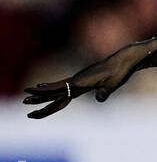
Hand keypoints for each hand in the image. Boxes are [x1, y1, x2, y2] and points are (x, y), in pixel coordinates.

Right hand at [24, 42, 148, 118]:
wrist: (126, 58)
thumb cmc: (121, 71)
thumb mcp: (114, 83)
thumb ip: (104, 92)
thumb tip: (99, 99)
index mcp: (81, 81)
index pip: (59, 90)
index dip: (45, 93)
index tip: (30, 93)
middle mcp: (78, 79)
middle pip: (55, 91)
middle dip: (40, 98)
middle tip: (25, 102)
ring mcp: (81, 79)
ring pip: (59, 89)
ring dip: (46, 95)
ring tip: (31, 99)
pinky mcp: (86, 80)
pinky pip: (67, 88)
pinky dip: (57, 92)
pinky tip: (55, 93)